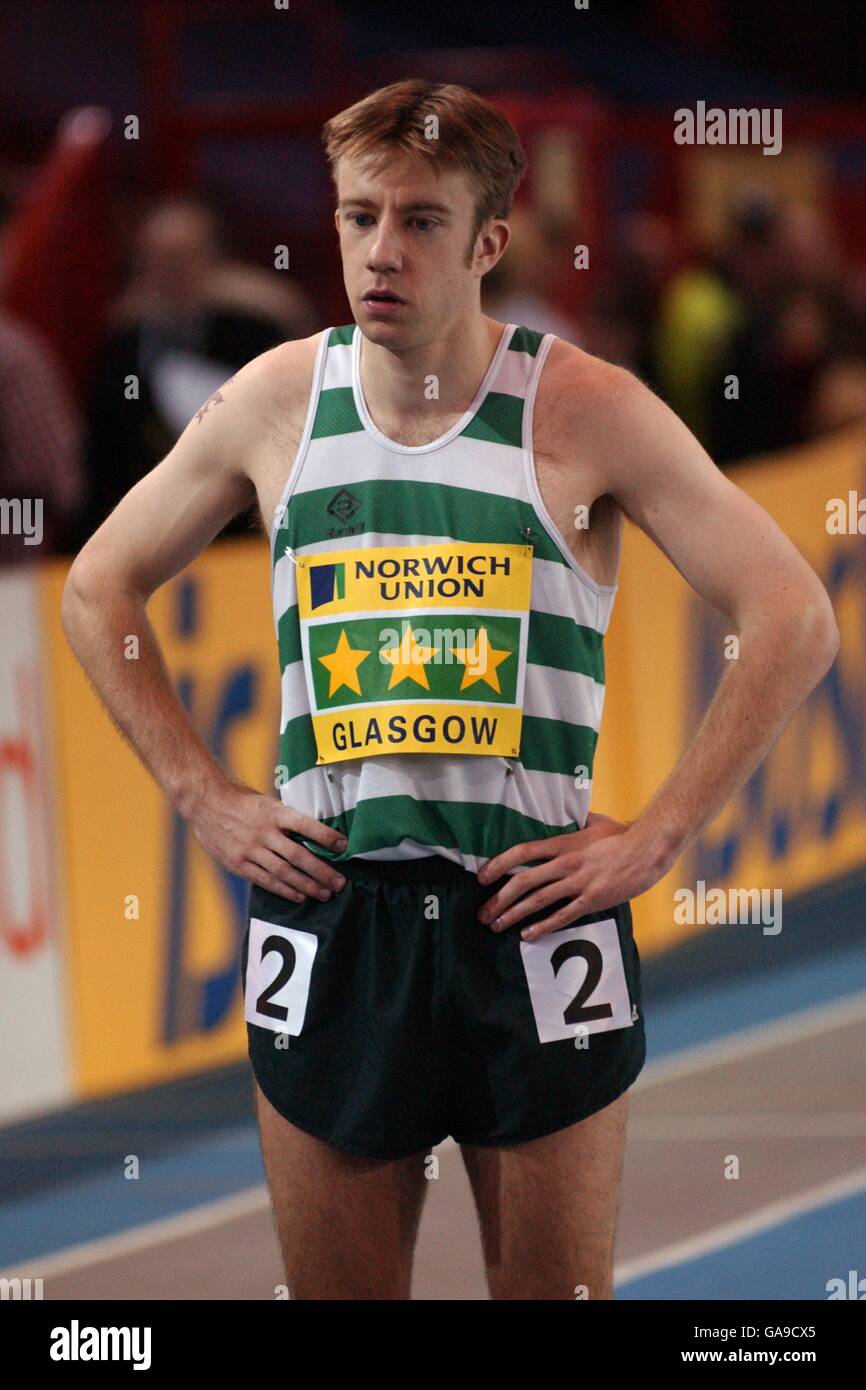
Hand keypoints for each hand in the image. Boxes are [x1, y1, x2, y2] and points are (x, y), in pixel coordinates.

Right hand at [189, 780, 347, 902]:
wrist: (204, 802)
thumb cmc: (240, 800)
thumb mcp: (266, 801)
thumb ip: (285, 818)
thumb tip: (312, 833)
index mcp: (274, 812)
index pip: (306, 825)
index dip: (326, 836)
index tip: (344, 846)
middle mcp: (264, 832)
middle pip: (299, 855)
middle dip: (322, 871)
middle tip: (340, 883)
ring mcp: (251, 849)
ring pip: (284, 872)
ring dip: (307, 885)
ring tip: (324, 893)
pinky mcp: (238, 863)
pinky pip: (265, 880)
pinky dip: (284, 890)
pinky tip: (299, 896)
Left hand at [476, 812, 664, 939]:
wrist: (648, 848)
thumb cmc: (624, 834)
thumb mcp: (596, 821)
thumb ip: (578, 821)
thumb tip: (571, 814)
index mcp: (563, 842)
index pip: (522, 852)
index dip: (499, 864)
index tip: (483, 876)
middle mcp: (565, 863)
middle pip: (524, 882)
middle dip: (499, 899)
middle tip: (484, 913)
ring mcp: (578, 882)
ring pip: (538, 901)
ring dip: (514, 915)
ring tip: (497, 926)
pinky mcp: (592, 899)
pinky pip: (562, 916)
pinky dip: (543, 927)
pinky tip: (528, 935)